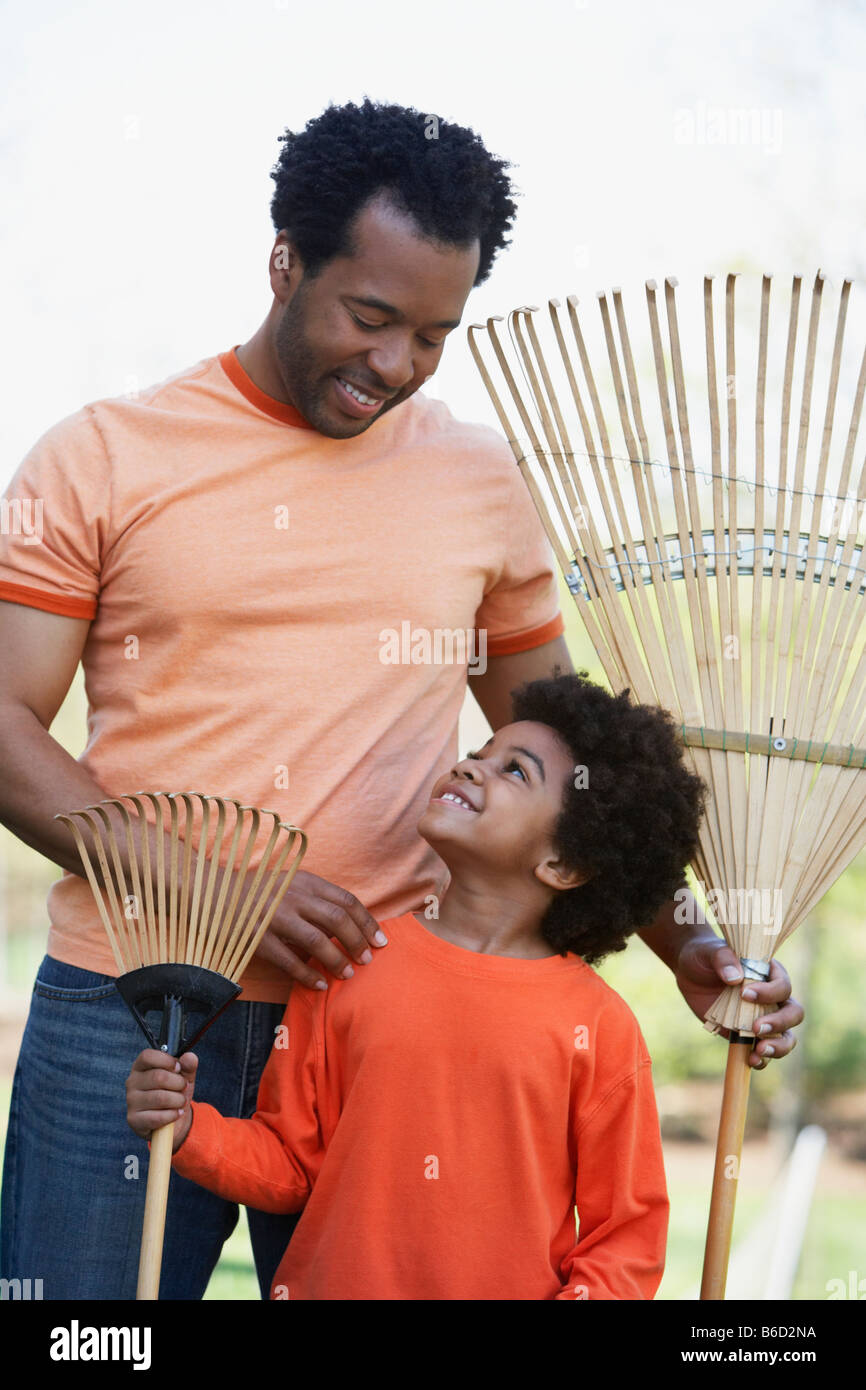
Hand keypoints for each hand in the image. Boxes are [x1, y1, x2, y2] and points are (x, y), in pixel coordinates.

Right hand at [126, 1049, 197, 1150]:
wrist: (172, 1120)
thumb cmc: (174, 1092)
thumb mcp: (184, 1077)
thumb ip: (188, 1065)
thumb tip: (189, 1057)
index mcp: (141, 1066)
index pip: (147, 1056)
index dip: (166, 1060)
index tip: (178, 1068)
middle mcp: (132, 1082)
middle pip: (158, 1077)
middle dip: (179, 1083)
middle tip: (184, 1087)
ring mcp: (131, 1101)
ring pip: (160, 1098)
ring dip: (178, 1100)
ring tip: (181, 1101)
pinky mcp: (134, 1120)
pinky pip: (158, 1117)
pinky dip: (173, 1115)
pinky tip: (176, 1113)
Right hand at [253, 869, 387, 989]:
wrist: (216, 896)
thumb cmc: (263, 894)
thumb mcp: (293, 886)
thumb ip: (319, 900)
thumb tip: (354, 926)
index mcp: (306, 882)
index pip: (346, 900)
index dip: (367, 922)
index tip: (381, 940)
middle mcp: (292, 897)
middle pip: (336, 918)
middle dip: (357, 941)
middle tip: (367, 959)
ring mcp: (274, 917)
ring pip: (316, 940)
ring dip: (336, 959)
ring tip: (349, 974)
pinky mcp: (257, 939)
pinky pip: (289, 961)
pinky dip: (308, 975)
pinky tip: (321, 984)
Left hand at [674, 936, 803, 1068]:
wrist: (690, 972)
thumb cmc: (704, 955)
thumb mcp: (709, 952)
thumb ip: (723, 959)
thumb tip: (736, 978)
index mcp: (770, 973)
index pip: (783, 986)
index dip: (769, 993)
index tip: (745, 994)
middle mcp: (773, 997)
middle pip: (793, 1013)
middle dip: (779, 1023)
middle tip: (756, 1027)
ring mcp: (763, 1017)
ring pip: (786, 1036)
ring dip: (778, 1046)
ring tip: (759, 1050)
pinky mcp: (749, 1033)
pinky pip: (765, 1050)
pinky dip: (763, 1059)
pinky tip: (751, 1060)